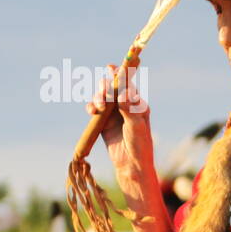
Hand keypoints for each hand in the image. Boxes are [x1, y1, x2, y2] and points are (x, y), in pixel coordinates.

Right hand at [86, 60, 155, 202]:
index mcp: (137, 104)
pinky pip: (94, 109)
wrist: (131, 164)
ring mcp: (113, 114)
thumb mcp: (136, 126)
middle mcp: (124, 106)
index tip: (111, 67)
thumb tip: (123, 92)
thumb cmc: (139, 145)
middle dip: (105, 87)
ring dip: (97, 97)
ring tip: (98, 106)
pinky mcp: (102, 123)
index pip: (128, 85)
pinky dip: (91, 107)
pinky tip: (92, 111)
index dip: (120, 74)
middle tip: (103, 92)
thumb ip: (129, 109)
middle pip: (111, 88)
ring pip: (101, 97)